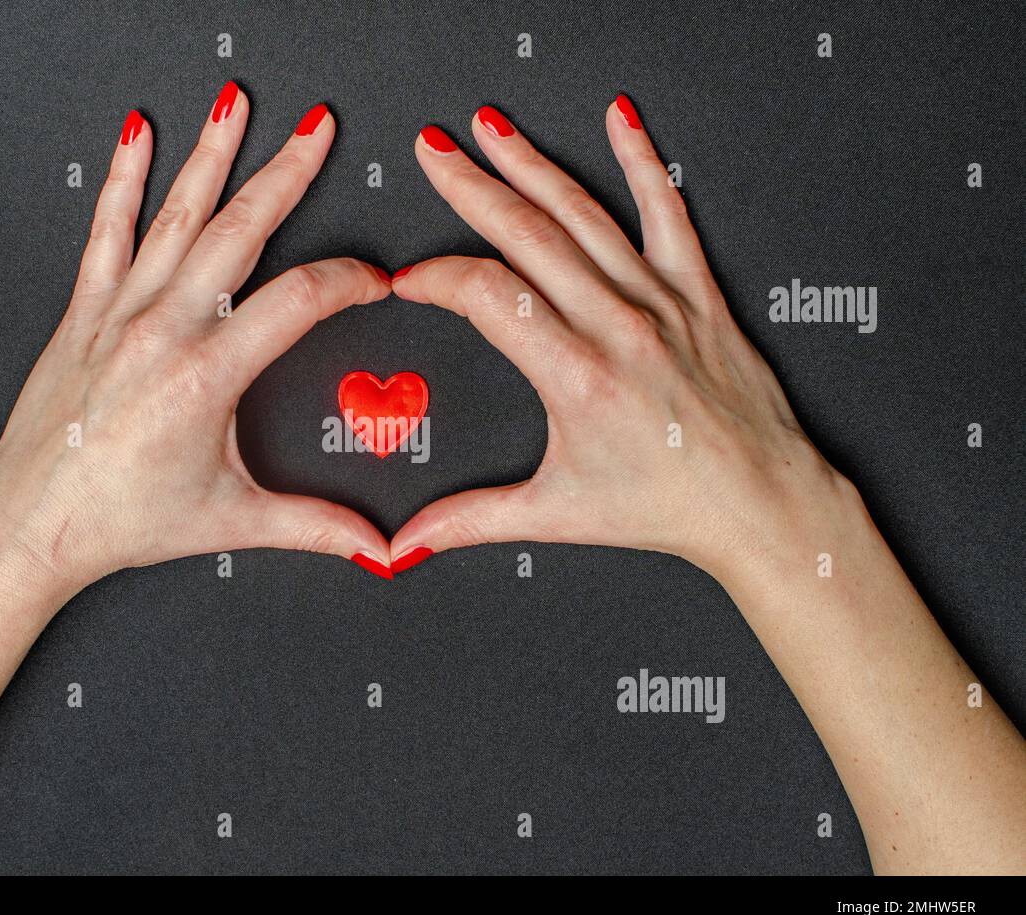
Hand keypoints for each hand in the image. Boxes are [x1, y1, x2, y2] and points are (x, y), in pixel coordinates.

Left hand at [0, 86, 392, 597]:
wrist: (32, 520)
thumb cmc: (118, 519)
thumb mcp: (232, 519)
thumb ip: (314, 525)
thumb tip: (374, 546)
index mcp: (206, 374)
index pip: (300, 299)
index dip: (349, 280)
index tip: (374, 280)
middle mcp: (163, 329)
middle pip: (240, 230)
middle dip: (286, 173)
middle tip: (317, 129)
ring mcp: (120, 312)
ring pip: (176, 216)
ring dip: (210, 156)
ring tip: (237, 106)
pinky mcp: (85, 312)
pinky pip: (106, 231)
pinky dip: (122, 181)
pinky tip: (135, 138)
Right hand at [390, 99, 854, 580]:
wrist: (758, 502)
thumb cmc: (666, 507)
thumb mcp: (555, 513)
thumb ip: (469, 519)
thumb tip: (407, 542)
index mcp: (578, 376)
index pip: (488, 296)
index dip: (438, 277)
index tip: (410, 280)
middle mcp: (619, 326)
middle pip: (530, 234)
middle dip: (470, 186)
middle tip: (432, 149)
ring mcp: (662, 302)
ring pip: (585, 214)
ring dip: (531, 165)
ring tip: (489, 128)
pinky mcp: (698, 294)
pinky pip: (668, 213)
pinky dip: (643, 162)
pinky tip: (620, 121)